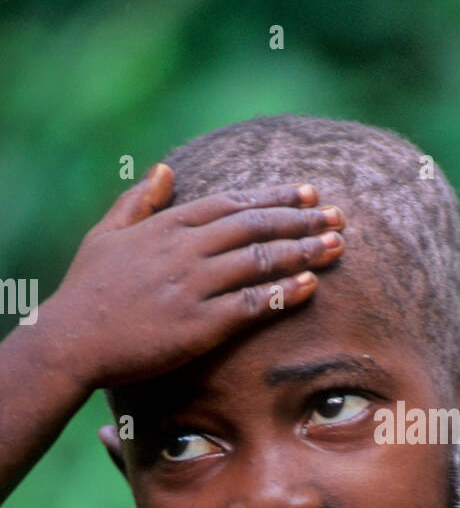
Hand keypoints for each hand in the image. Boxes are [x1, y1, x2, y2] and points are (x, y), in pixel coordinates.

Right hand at [41, 165, 345, 390]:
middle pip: (256, 227)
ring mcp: (194, 285)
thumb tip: (166, 169)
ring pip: (261, 260)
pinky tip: (311, 285)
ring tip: (338, 246)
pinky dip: (283, 292)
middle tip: (340, 217)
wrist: (72, 339)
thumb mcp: (107, 233)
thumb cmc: (88, 289)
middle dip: (303, 220)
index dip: (275, 198)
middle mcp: (186, 249)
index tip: (309, 194)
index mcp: (169, 225)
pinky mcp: (199, 324)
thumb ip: (139, 200)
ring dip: (303, 251)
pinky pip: (252, 303)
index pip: (234, 204)